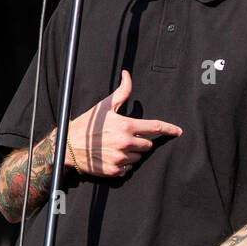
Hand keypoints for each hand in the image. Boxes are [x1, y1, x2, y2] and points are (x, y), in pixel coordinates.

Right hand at [65, 70, 181, 176]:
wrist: (68, 144)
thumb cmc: (87, 124)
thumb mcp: (104, 106)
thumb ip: (121, 92)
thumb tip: (127, 75)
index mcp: (126, 126)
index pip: (155, 127)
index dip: (169, 129)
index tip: (178, 131)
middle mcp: (125, 143)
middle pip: (147, 145)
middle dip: (139, 141)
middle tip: (124, 137)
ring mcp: (120, 158)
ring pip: (138, 158)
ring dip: (131, 153)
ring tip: (115, 147)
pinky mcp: (114, 171)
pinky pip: (128, 169)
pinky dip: (123, 164)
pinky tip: (111, 157)